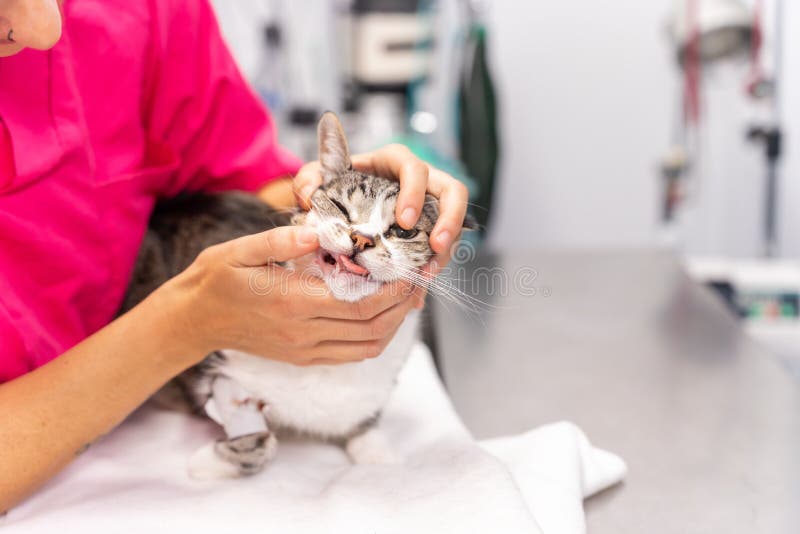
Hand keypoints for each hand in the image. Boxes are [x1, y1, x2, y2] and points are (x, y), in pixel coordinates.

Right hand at [163, 226, 417, 365]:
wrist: (193, 321)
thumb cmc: (216, 279)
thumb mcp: (239, 250)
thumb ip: (279, 241)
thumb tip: (318, 232)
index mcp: (293, 301)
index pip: (359, 302)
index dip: (393, 290)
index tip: (411, 271)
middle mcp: (304, 332)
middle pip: (371, 327)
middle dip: (402, 305)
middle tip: (419, 281)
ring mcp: (304, 350)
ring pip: (366, 346)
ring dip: (394, 325)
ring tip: (407, 298)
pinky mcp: (303, 358)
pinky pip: (350, 354)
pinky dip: (374, 338)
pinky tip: (382, 317)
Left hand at [293, 144, 469, 305]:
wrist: (343, 204)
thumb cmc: (335, 185)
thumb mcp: (319, 178)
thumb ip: (309, 180)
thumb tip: (310, 196)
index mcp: (396, 163)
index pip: (416, 169)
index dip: (415, 193)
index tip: (404, 220)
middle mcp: (422, 182)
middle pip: (454, 192)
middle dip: (450, 219)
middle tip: (436, 245)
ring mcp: (432, 206)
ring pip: (456, 222)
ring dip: (448, 248)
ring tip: (429, 272)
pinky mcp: (432, 230)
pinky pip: (443, 247)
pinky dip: (433, 267)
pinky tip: (419, 287)